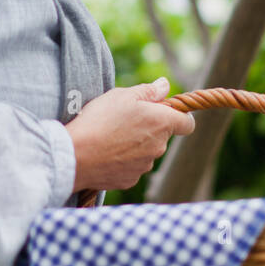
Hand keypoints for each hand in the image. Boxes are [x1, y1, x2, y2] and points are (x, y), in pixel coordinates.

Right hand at [66, 77, 195, 192]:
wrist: (76, 155)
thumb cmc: (101, 120)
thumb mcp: (123, 95)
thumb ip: (148, 91)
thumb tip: (165, 85)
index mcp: (162, 123)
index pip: (187, 123)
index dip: (178, 115)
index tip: (163, 111)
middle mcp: (158, 147)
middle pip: (162, 136)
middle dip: (149, 128)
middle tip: (124, 119)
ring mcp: (144, 166)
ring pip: (146, 152)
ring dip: (135, 144)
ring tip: (110, 136)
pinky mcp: (130, 180)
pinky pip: (131, 167)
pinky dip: (122, 160)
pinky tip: (105, 152)